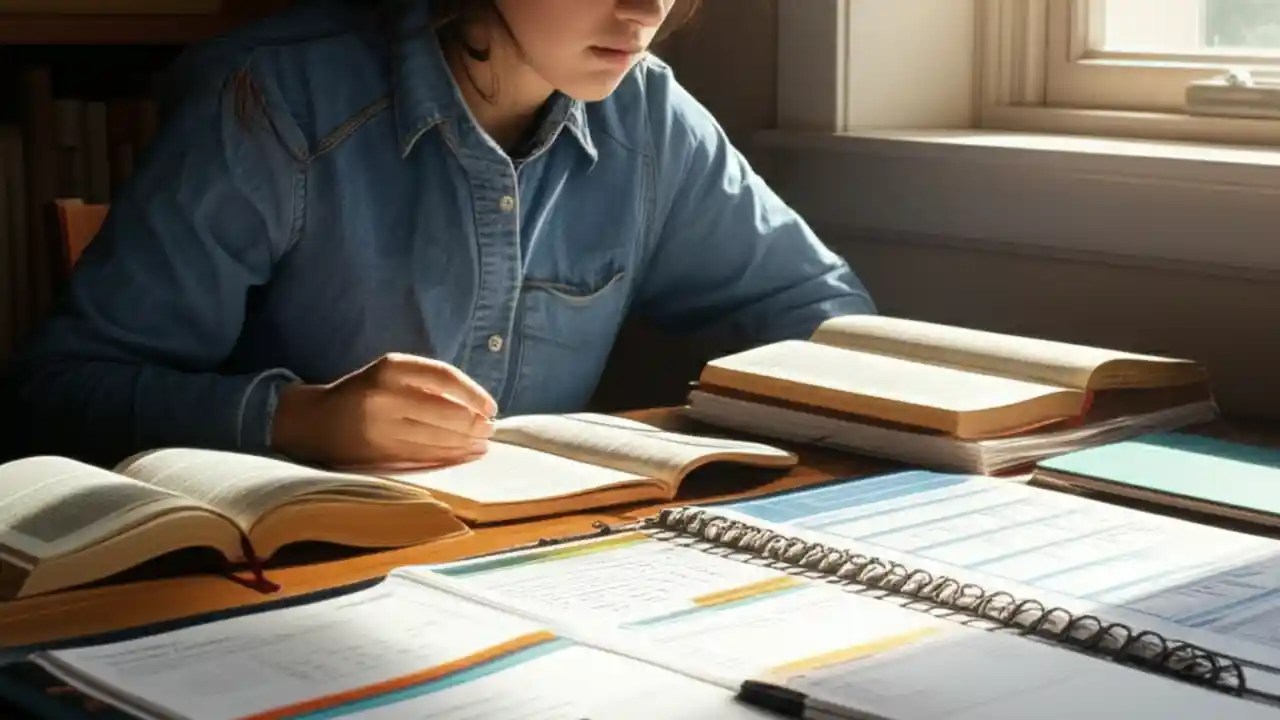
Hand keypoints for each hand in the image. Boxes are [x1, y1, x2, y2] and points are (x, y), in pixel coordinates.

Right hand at [271, 353, 498, 469]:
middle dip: (474, 423)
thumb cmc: (365, 394)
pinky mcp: (379, 452)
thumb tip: (479, 404)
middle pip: (445, 411)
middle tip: (490, 429)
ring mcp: (382, 426)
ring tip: (483, 444)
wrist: (315, 422)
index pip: (445, 377)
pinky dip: (449, 456)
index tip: (491, 407)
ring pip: (437, 437)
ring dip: (466, 443)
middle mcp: (386, 394)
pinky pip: (425, 455)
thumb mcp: (391, 374)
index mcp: (391, 367)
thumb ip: (428, 383)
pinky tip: (464, 455)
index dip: (474, 393)